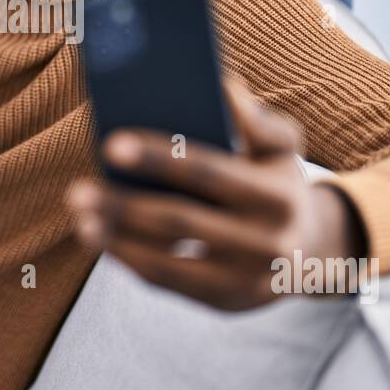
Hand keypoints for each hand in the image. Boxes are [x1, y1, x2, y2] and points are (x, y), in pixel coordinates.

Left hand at [66, 75, 368, 310]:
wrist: (313, 251)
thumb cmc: (279, 181)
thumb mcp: (282, 145)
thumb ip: (255, 117)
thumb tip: (220, 85)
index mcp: (278, 196)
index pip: (210, 172)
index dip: (160, 157)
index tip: (111, 143)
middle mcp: (266, 244)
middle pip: (180, 222)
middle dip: (123, 205)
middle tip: (76, 190)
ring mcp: (246, 281)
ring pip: (167, 262)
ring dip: (116, 240)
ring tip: (80, 216)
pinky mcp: (226, 304)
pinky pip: (168, 283)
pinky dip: (130, 260)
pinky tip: (101, 237)